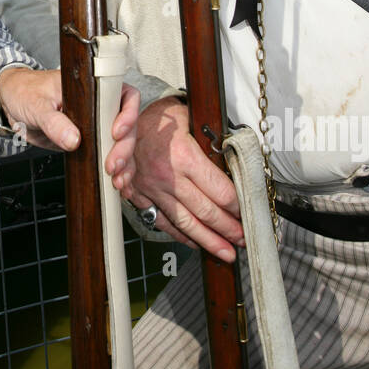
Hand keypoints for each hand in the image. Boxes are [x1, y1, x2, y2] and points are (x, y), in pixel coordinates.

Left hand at [0, 69, 139, 197]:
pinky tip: (116, 185)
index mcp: (93, 88)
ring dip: (124, 164)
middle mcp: (100, 106)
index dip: (128, 114)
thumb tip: (73, 140)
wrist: (12, 103)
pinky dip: (116, 171)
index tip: (116, 133)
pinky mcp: (89, 143)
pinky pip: (108, 156)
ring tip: (116, 181)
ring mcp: (96, 126)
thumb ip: (54, 122)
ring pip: (122, 144)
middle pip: (128, 126)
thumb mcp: (37, 105)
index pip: (125, 96)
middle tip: (111, 165)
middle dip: (124, 148)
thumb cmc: (26, 92)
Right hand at [127, 95, 243, 261]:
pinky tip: (196, 243)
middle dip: (229, 229)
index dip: (238, 206)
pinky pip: (164, 222)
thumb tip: (235, 158)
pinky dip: (181, 236)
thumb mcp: (188, 116)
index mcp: (184, 156)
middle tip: (245, 240)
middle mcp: (169, 177)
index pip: (220, 191)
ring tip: (227, 252)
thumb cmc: (159, 116)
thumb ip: (211, 138)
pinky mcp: (141, 197)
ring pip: (186, 222)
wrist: (119, 119)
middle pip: (206, 211)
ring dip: (209, 241)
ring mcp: (153, 190)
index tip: (249, 213)